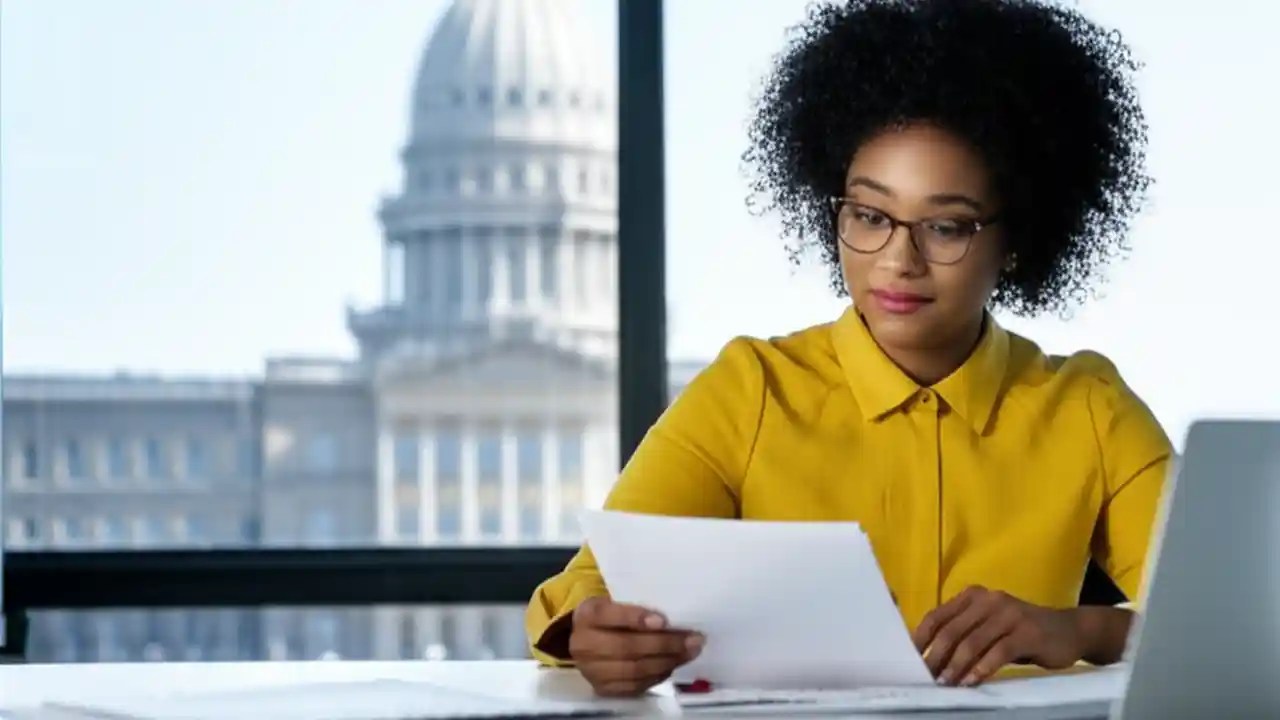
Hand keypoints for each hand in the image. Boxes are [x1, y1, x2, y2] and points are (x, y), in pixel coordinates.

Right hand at [569, 597, 703, 696]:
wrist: (586, 640)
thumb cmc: (610, 617)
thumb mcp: (616, 603)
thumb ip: (638, 609)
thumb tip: (673, 620)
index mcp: (587, 615)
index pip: (610, 615)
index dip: (636, 619)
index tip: (663, 620)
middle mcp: (583, 644)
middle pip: (626, 647)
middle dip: (664, 644)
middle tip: (692, 639)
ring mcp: (591, 670)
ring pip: (634, 669)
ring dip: (667, 662)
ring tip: (690, 652)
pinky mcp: (602, 689)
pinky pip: (635, 686)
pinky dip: (658, 676)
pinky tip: (673, 665)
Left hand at [912, 586, 1084, 686]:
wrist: (1069, 631)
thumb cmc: (1021, 632)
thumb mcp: (989, 627)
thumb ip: (964, 633)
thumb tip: (930, 657)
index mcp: (973, 596)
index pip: (937, 616)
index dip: (921, 639)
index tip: (908, 660)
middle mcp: (988, 599)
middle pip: (952, 630)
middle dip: (936, 657)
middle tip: (927, 678)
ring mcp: (1008, 613)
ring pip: (972, 642)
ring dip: (956, 666)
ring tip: (946, 684)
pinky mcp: (1027, 631)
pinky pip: (998, 652)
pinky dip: (982, 669)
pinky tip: (972, 683)